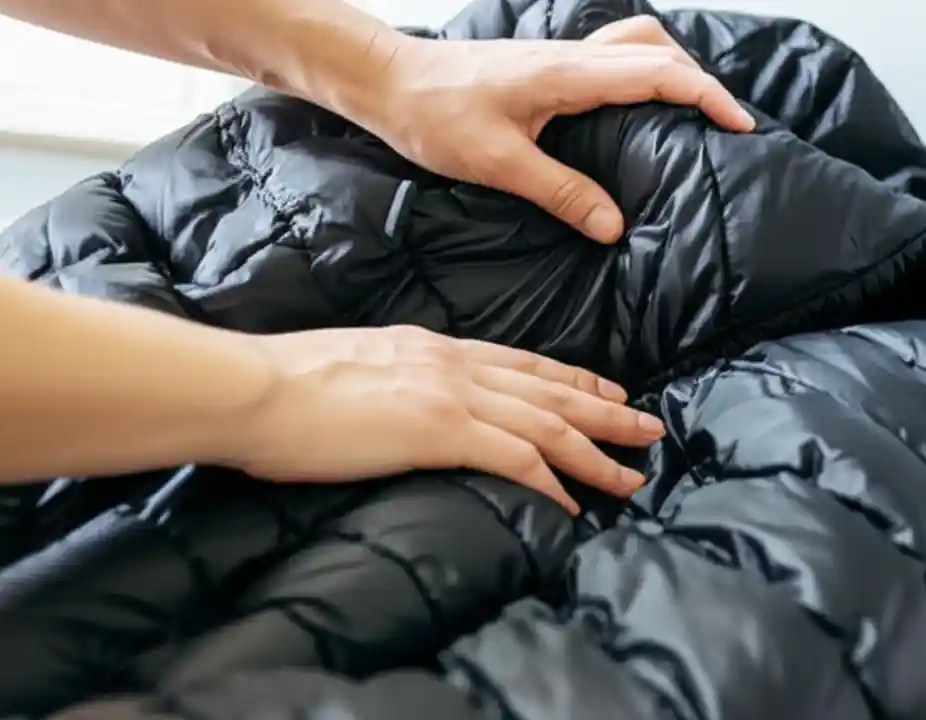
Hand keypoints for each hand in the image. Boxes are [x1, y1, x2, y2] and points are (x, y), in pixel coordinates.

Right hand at [231, 325, 662, 514]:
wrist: (254, 388)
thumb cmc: (287, 384)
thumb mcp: (357, 364)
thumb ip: (396, 378)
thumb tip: (406, 401)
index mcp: (434, 347)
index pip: (522, 362)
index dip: (572, 378)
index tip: (606, 389)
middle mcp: (454, 364)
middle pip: (550, 388)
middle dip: (606, 409)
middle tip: (648, 426)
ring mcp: (451, 394)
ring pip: (548, 422)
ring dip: (597, 451)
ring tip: (633, 472)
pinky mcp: (440, 429)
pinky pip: (517, 458)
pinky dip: (552, 484)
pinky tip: (575, 506)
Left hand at [344, 16, 753, 243]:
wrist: (389, 81)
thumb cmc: (434, 117)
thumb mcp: (496, 163)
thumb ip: (560, 192)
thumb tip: (614, 226)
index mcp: (567, 75)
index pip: (657, 72)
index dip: (706, 94)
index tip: (740, 123)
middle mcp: (570, 56)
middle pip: (657, 48)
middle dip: (702, 80)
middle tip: (726, 123)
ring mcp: (559, 56)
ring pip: (636, 44)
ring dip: (672, 70)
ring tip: (691, 113)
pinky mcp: (546, 65)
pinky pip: (611, 57)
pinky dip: (642, 74)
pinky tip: (638, 109)